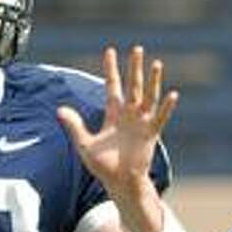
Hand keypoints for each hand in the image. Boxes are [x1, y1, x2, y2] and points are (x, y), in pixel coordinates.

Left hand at [56, 45, 178, 231]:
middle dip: (134, 68)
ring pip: (148, 96)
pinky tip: (172, 94)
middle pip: (132, 86)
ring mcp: (141, 123)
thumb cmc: (103, 166)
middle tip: (137, 49)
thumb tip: (59, 109)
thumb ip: (74, 126)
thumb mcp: (85, 144)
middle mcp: (129, 115)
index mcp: (113, 115)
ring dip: (152, 81)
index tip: (110, 51)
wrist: (120, 183)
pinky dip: (166, 107)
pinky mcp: (151, 134)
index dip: (111, 69)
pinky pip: (160, 118)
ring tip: (156, 63)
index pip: (112, 86)